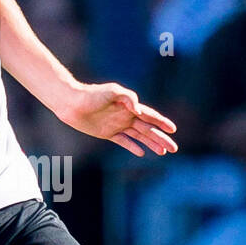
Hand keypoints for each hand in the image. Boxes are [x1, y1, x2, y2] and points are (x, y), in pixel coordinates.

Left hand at [59, 82, 176, 157]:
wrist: (71, 103)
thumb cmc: (91, 94)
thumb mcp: (112, 91)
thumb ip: (127, 97)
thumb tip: (139, 110)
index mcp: (129, 106)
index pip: (150, 116)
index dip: (162, 122)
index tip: (173, 129)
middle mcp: (126, 116)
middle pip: (148, 129)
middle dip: (161, 138)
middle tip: (174, 148)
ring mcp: (117, 125)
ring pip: (139, 137)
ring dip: (151, 144)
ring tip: (163, 153)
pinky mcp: (107, 133)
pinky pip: (123, 141)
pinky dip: (132, 146)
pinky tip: (141, 153)